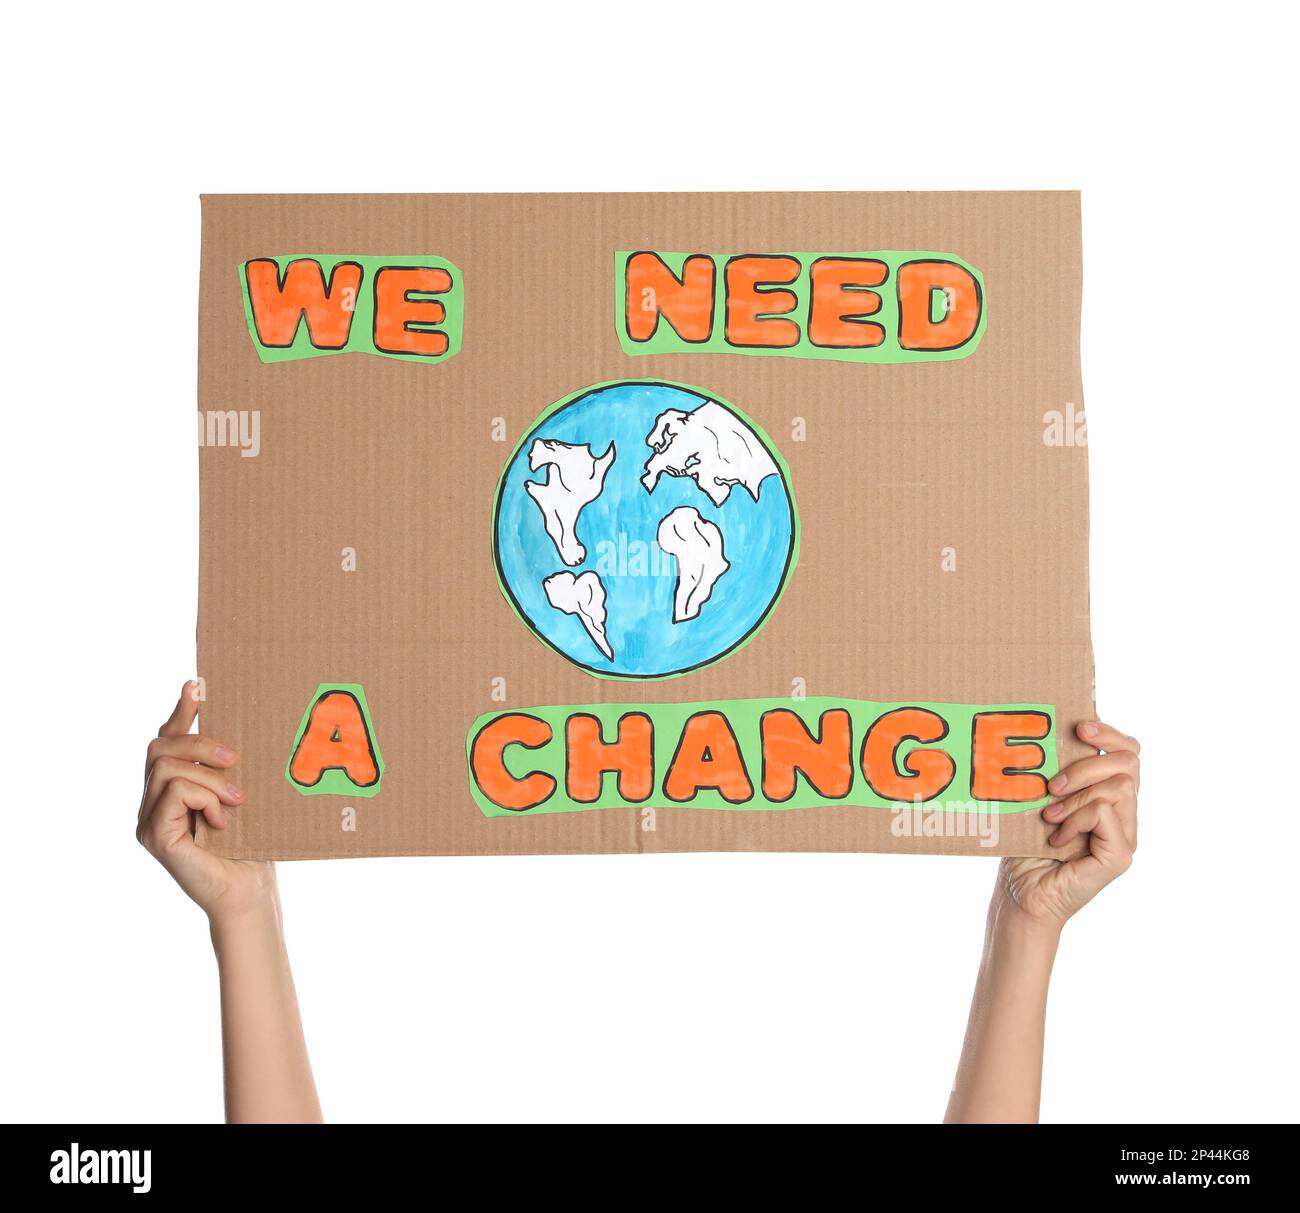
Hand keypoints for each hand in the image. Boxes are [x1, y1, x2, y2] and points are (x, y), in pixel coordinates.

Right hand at [137, 681, 275, 925]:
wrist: (249, 894)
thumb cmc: (252, 848)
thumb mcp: (241, 796)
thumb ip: (228, 770)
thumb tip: (239, 733)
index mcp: (172, 790)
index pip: (166, 740)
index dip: (179, 711)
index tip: (196, 684)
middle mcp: (152, 803)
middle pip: (159, 746)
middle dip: (198, 741)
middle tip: (234, 758)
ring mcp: (148, 820)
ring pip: (167, 767)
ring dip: (209, 777)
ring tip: (237, 800)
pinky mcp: (154, 837)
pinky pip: (174, 793)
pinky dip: (204, 799)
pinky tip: (221, 821)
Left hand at [995, 719, 1139, 931]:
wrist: (1020, 894)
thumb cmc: (1024, 846)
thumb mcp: (1039, 798)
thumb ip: (1057, 771)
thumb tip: (1052, 729)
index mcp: (1108, 796)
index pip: (1128, 753)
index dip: (1110, 734)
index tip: (1080, 727)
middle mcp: (1125, 815)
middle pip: (1129, 763)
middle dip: (1087, 764)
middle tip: (1053, 785)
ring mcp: (1126, 836)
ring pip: (1117, 786)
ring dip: (1077, 795)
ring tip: (1049, 816)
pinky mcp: (1120, 855)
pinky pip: (1104, 813)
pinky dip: (1076, 819)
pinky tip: (1055, 837)